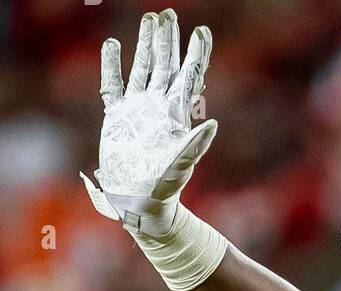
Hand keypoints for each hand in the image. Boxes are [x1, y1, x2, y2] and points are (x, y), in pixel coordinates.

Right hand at [82, 9, 216, 239]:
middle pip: (165, 66)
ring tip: (149, 20)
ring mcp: (137, 112)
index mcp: (175, 116)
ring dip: (145, 45)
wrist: (140, 205)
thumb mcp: (179, 167)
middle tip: (169, 14)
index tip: (202, 31)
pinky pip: (113, 86)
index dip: (195, 54)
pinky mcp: (116, 119)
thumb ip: (194, 146)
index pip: (189, 77)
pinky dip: (112, 65)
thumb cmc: (163, 191)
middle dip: (168, 40)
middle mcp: (158, 109)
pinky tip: (113, 45)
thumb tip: (212, 125)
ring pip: (142, 69)